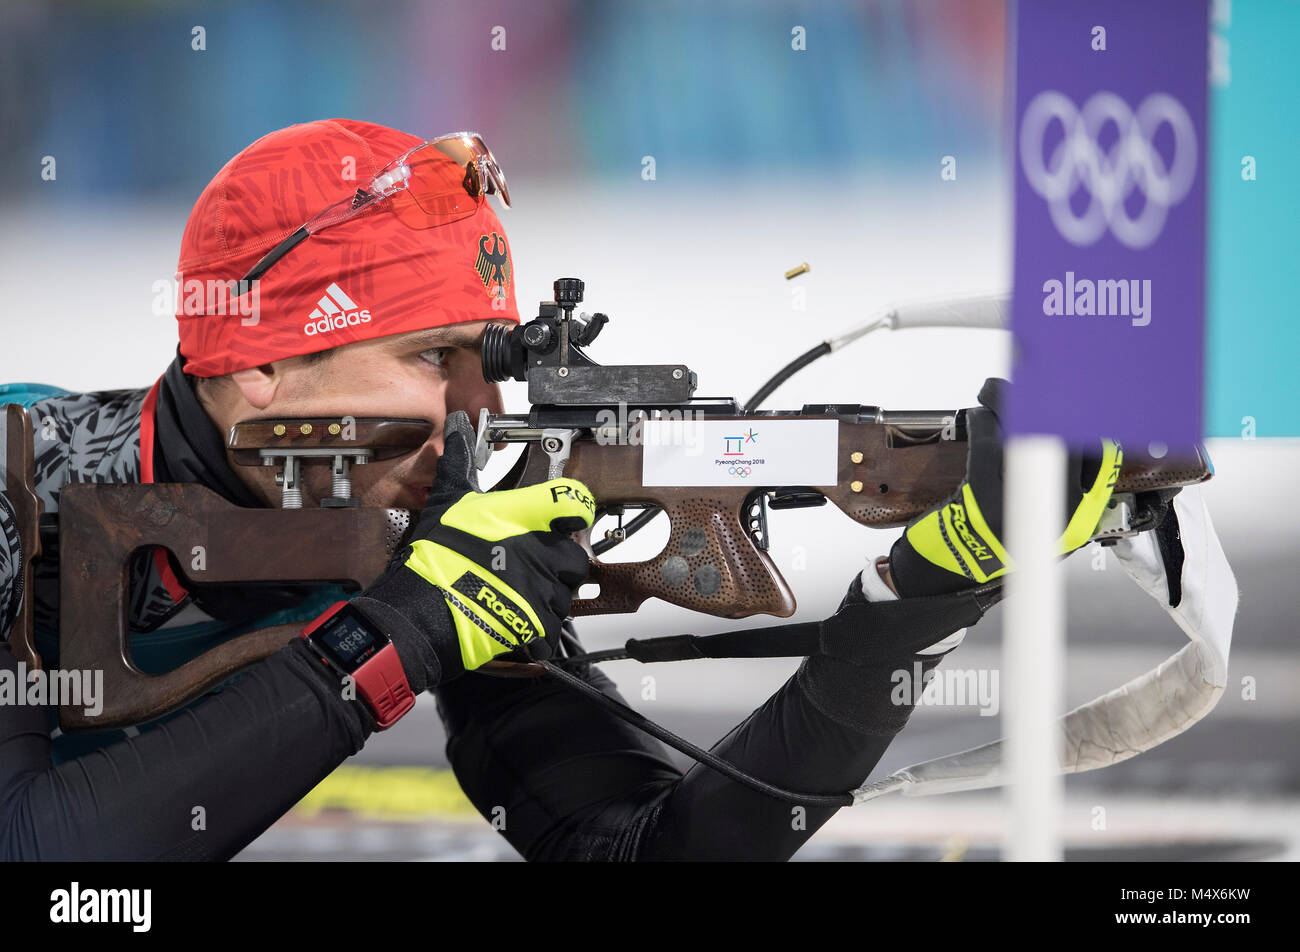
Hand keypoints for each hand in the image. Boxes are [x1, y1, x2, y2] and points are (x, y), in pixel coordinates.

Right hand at [350, 411, 594, 684]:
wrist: (422, 609)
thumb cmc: (435, 556)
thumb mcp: (447, 502)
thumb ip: (460, 464)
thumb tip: (457, 427)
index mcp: (523, 516)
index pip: (573, 502)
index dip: (575, 509)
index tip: (570, 517)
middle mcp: (540, 550)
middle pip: (576, 555)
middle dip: (560, 563)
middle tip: (536, 565)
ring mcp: (542, 587)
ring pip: (566, 592)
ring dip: (549, 594)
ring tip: (518, 593)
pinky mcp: (538, 621)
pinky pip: (554, 623)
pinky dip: (540, 624)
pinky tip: (516, 617)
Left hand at [888, 378, 1121, 596]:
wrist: (961, 568)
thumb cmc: (1005, 539)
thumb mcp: (1055, 522)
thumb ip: (1072, 483)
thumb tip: (1076, 427)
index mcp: (1083, 507)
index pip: (1102, 447)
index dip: (1088, 413)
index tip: (1075, 392)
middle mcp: (1061, 499)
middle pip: (1063, 425)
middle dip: (1044, 393)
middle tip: (1029, 377)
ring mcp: (1024, 488)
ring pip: (1022, 420)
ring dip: (1005, 397)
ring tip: (993, 390)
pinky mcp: (986, 481)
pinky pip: (988, 432)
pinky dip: (981, 417)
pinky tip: (977, 415)